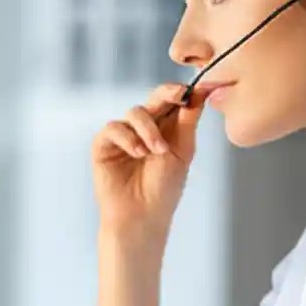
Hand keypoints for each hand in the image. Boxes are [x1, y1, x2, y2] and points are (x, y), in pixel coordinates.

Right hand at [91, 83, 206, 238]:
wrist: (142, 216)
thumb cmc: (164, 188)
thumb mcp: (182, 151)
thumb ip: (188, 121)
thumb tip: (201, 91)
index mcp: (164, 128)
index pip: (171, 101)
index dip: (180, 91)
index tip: (192, 89)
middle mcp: (143, 128)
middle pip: (152, 99)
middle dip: (166, 96)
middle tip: (178, 95)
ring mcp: (123, 135)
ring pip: (134, 112)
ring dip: (148, 128)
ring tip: (157, 151)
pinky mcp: (103, 145)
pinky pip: (114, 128)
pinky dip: (128, 138)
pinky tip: (138, 153)